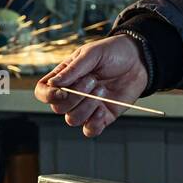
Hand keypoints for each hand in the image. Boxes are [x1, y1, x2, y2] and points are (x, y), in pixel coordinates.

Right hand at [34, 36, 148, 137]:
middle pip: (58, 108)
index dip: (47, 96)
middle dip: (76, 96)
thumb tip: (53, 84)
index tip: (62, 91)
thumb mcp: (92, 54)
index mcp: (64, 77)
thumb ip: (73, 69)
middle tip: (93, 79)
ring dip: (87, 106)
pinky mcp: (102, 116)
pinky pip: (89, 130)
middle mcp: (72, 94)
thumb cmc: (113, 52)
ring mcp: (86, 106)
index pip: (43, 92)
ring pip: (72, 120)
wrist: (139, 60)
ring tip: (102, 89)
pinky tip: (103, 109)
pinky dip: (94, 123)